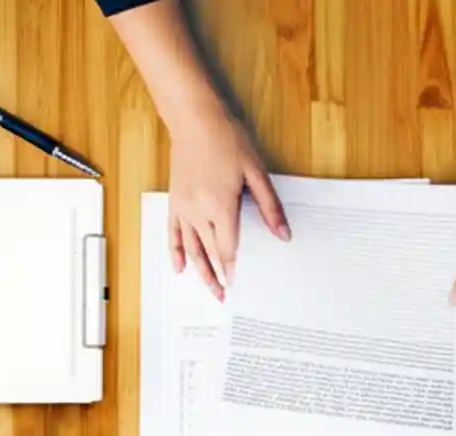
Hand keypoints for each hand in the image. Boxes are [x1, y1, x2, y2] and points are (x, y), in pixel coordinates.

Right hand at [168, 111, 289, 299]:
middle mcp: (198, 212)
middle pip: (208, 253)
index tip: (237, 284)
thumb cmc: (227, 140)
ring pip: (190, 248)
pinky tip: (179, 267)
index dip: (232, 267)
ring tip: (206, 288)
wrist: (195, 119)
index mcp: (221, 206)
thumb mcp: (256, 172)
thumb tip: (283, 234)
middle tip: (223, 296)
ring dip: (198, 271)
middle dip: (216, 276)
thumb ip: (269, 207)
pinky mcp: (174, 201)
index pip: (227, 247)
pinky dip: (175, 252)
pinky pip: (172, 233)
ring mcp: (183, 208)